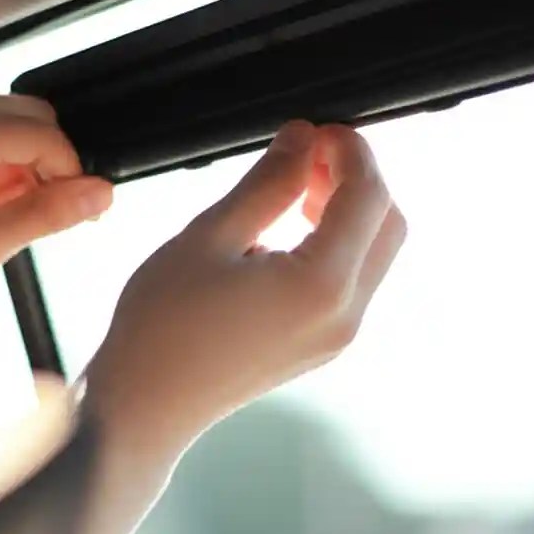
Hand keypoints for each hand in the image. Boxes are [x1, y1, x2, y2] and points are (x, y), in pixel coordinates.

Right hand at [85, 122, 405, 455]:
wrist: (146, 405)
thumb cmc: (162, 325)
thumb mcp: (211, 236)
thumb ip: (268, 183)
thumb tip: (304, 137)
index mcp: (321, 286)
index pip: (369, 197)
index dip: (351, 150)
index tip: (317, 128)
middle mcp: (345, 315)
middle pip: (388, 224)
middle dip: (358, 178)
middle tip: (308, 153)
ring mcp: (339, 336)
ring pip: (376, 252)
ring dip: (350, 209)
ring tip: (296, 185)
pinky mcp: (324, 344)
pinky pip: (354, 280)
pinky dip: (338, 242)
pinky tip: (291, 225)